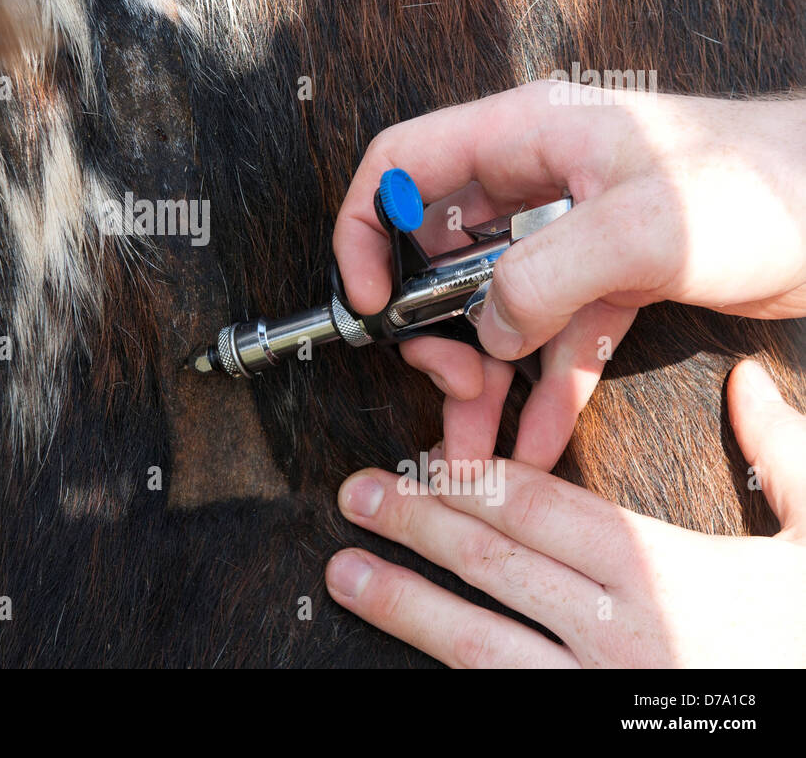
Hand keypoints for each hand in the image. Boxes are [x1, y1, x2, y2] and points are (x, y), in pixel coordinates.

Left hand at [323, 359, 805, 666]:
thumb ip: (786, 460)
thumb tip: (752, 387)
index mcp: (667, 572)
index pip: (544, 508)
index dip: (475, 479)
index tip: (428, 460)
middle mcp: (620, 632)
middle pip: (496, 563)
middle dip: (417, 522)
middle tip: (357, 494)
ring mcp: (596, 693)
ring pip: (481, 641)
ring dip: (405, 602)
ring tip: (347, 574)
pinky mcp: (586, 732)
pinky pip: (504, 700)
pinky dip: (450, 676)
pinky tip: (408, 659)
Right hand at [333, 81, 805, 467]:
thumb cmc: (767, 182)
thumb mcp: (643, 224)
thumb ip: (544, 274)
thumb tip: (486, 329)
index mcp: (527, 134)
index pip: (402, 163)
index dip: (366, 227)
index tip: (368, 298)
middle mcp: (538, 179)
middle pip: (438, 250)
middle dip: (429, 323)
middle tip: (445, 376)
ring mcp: (572, 231)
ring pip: (494, 305)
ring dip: (480, 373)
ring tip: (476, 436)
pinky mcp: (612, 276)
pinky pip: (554, 336)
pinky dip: (541, 386)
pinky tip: (536, 436)